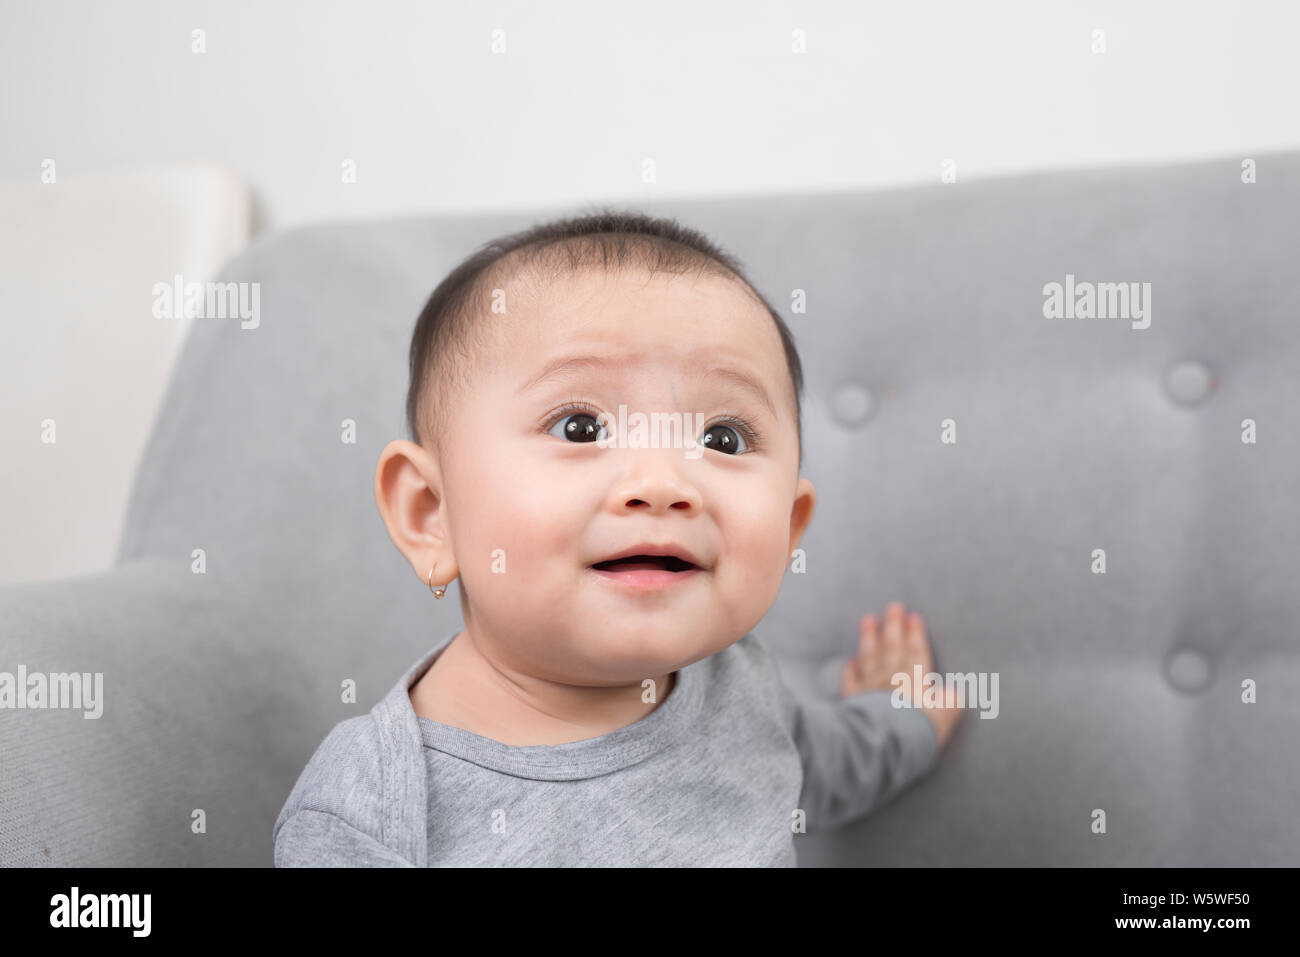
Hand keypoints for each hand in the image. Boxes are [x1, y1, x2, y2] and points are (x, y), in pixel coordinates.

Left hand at [840, 600, 961, 748]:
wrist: (884, 742)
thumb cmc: (917, 731)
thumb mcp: (944, 718)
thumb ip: (950, 702)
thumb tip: (953, 693)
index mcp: (916, 680)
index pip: (917, 652)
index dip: (916, 635)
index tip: (914, 617)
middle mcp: (892, 678)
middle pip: (893, 647)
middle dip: (894, 626)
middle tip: (893, 607)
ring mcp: (870, 687)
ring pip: (870, 657)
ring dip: (870, 638)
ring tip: (868, 620)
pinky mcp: (853, 700)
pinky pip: (851, 681)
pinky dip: (851, 670)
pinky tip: (850, 661)